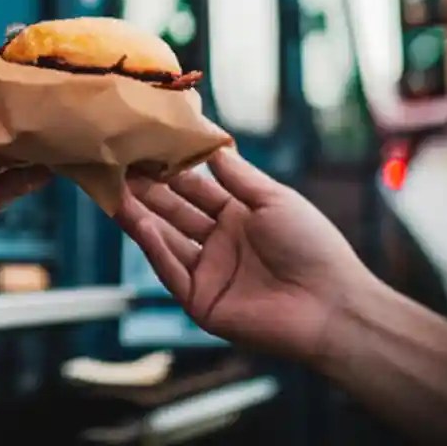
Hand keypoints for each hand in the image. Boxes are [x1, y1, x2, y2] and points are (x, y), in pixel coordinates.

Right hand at [116, 148, 375, 361]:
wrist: (332, 304)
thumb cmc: (312, 246)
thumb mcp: (274, 200)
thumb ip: (237, 175)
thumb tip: (209, 142)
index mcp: (237, 217)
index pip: (194, 189)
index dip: (169, 170)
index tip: (144, 146)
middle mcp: (218, 244)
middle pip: (173, 212)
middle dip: (145, 190)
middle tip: (116, 165)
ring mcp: (207, 274)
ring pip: (165, 240)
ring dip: (139, 217)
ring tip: (114, 192)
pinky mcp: (201, 302)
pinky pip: (172, 272)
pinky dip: (156, 249)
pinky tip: (142, 226)